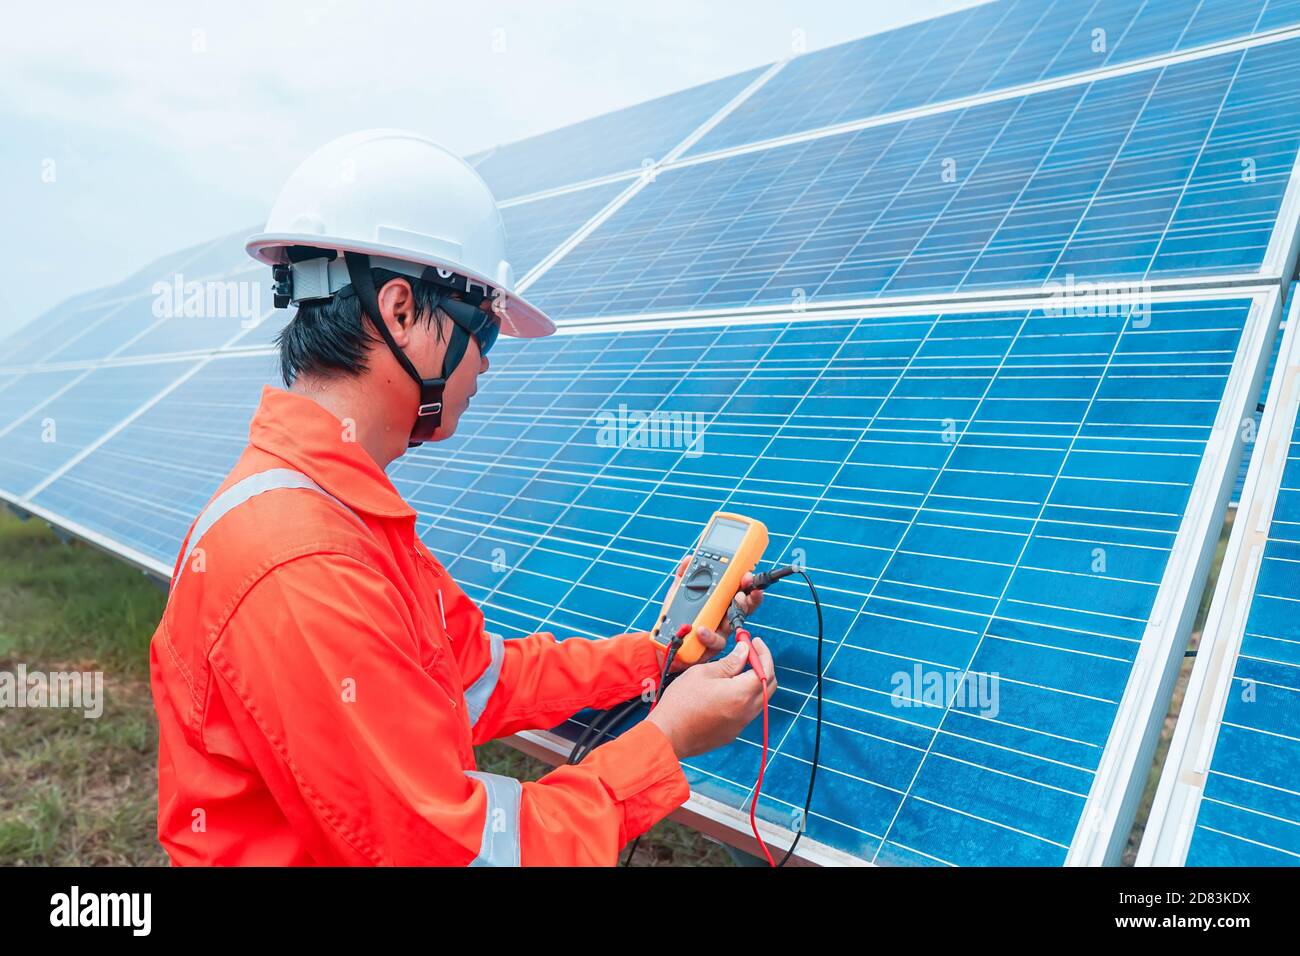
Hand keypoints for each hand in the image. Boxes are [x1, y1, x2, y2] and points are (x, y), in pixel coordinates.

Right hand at [647, 637, 775, 758]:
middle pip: (769, 686)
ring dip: (755, 682)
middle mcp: (746, 712)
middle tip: (750, 653)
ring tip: (739, 669)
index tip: (754, 642)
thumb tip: (744, 651)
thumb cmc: (681, 703)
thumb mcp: (703, 673)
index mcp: (740, 694)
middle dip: (764, 666)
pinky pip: (747, 711)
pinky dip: (745, 696)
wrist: (667, 735)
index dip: (762, 653)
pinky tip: (729, 688)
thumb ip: (729, 662)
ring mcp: (740, 725)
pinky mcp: (732, 733)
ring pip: (760, 700)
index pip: (765, 670)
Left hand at [667, 558, 764, 671]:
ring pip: (736, 623)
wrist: (667, 641)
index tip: (748, 574)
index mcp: (720, 600)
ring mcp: (721, 631)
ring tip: (735, 602)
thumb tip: (689, 558)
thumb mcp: (678, 592)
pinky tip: (701, 630)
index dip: (746, 582)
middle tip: (745, 589)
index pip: (738, 589)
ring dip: (737, 611)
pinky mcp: (713, 646)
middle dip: (750, 597)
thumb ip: (684, 574)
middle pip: (745, 605)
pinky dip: (709, 635)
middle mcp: (724, 615)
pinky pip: (716, 640)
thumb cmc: (677, 616)